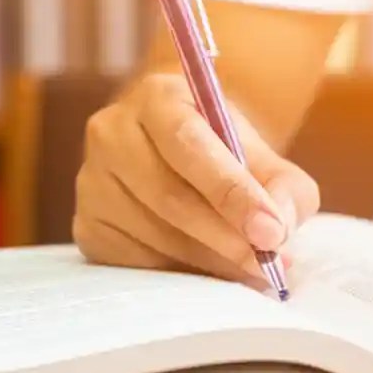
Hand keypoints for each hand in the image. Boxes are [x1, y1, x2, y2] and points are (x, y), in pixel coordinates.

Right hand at [72, 73, 319, 286]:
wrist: (179, 158)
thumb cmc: (223, 153)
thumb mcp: (263, 155)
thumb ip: (284, 187)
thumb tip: (278, 228)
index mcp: (156, 98)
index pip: (189, 144)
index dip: (232, 192)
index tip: (271, 232)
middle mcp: (111, 132)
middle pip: (168, 195)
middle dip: (226, 237)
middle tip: (269, 265)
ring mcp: (91, 181)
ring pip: (152, 234)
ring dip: (208, 262)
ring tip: (249, 272)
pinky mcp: (87, 224)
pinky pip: (134, 262)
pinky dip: (179, 275)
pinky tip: (209, 273)